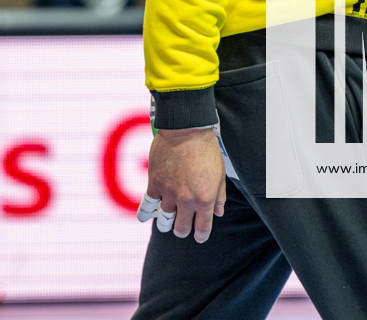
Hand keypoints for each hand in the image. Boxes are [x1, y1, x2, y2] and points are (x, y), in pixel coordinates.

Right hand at [139, 128, 225, 243]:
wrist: (186, 130)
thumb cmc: (206, 149)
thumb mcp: (220, 173)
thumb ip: (219, 196)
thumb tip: (218, 213)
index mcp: (204, 199)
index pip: (202, 227)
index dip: (201, 235)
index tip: (199, 237)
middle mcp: (186, 200)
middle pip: (181, 227)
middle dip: (183, 230)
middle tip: (182, 228)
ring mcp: (168, 193)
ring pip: (164, 219)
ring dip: (166, 223)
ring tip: (168, 223)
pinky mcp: (154, 184)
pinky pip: (148, 206)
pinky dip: (146, 214)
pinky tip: (145, 218)